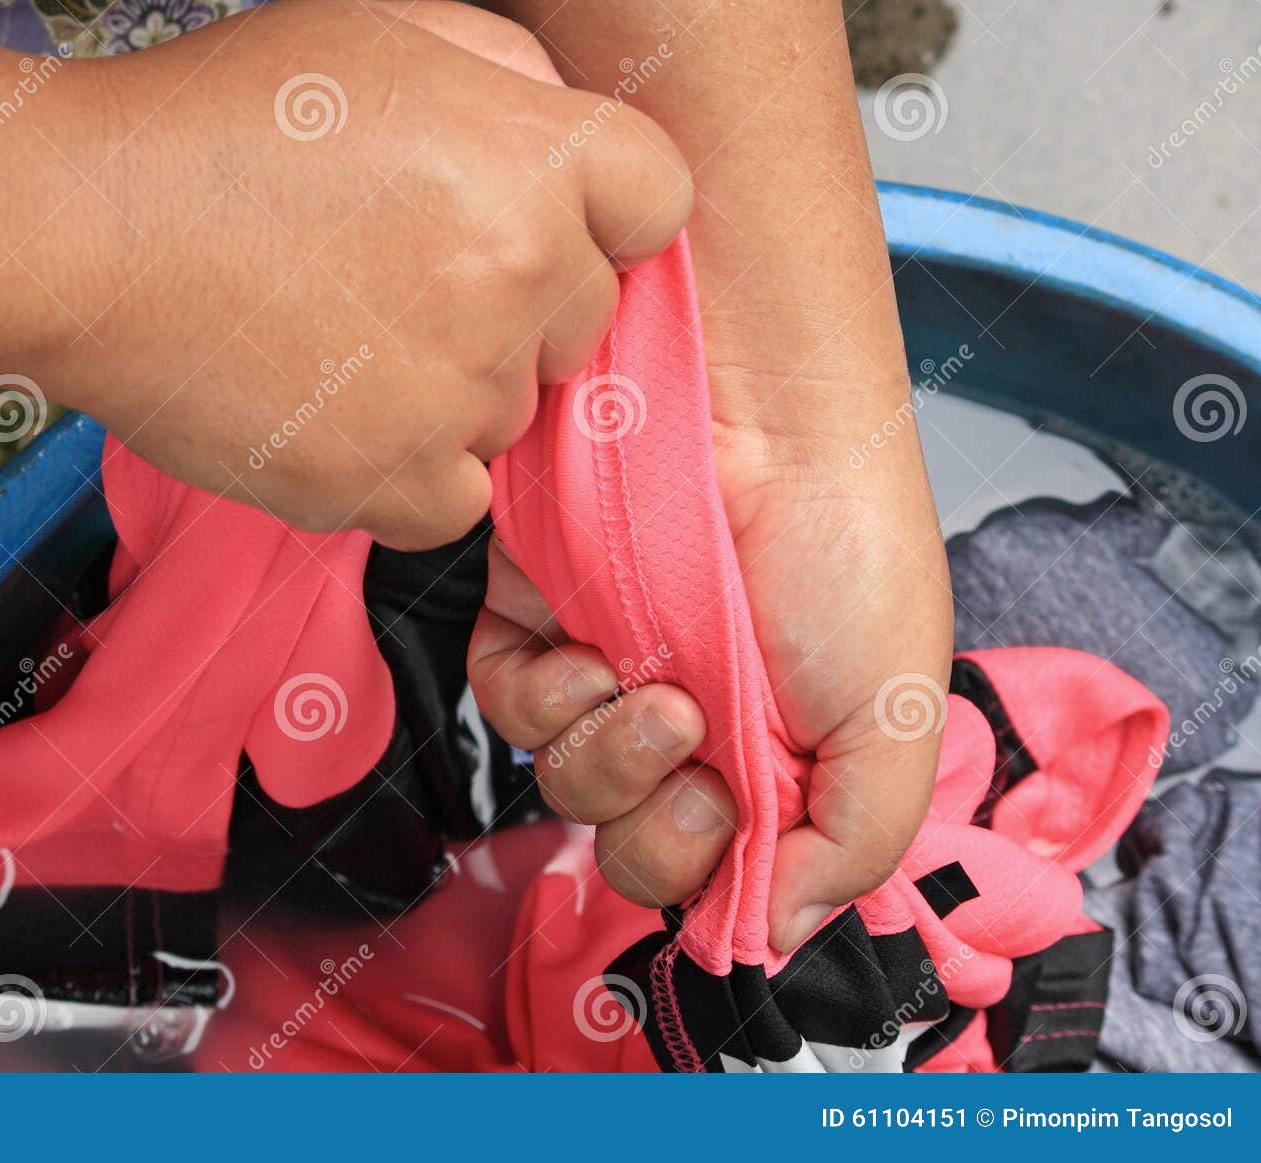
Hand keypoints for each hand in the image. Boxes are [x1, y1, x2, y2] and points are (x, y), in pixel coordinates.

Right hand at [38, 0, 691, 549]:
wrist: (81, 230)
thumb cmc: (218, 123)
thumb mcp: (386, 32)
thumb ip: (509, 76)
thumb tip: (565, 132)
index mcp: (532, 157)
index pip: (656, 205)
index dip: (602, 215)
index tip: (547, 225)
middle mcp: (515, 278)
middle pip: (580, 323)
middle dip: (518, 308)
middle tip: (408, 280)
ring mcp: (453, 392)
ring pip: (511, 418)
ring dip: (455, 395)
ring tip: (347, 343)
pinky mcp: (382, 481)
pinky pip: (450, 503)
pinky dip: (407, 475)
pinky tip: (342, 417)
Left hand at [469, 370, 948, 951]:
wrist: (765, 419)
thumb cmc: (844, 549)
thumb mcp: (895, 722)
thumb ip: (852, 848)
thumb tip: (773, 933)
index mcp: (774, 758)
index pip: (718, 876)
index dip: (714, 886)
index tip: (736, 845)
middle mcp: (690, 723)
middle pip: (630, 848)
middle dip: (658, 838)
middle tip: (698, 776)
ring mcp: (614, 671)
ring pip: (564, 784)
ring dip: (608, 760)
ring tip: (657, 694)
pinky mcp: (542, 617)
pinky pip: (505, 702)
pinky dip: (539, 699)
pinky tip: (591, 658)